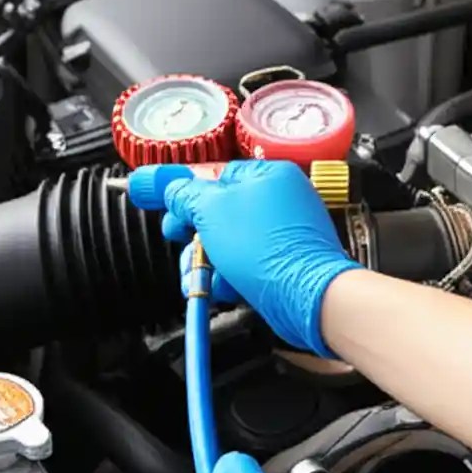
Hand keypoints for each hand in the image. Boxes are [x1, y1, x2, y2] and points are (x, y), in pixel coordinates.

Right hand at [131, 160, 360, 356]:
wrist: (308, 297)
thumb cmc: (267, 249)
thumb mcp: (211, 211)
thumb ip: (186, 195)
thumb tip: (173, 188)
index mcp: (268, 175)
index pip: (215, 175)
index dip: (185, 192)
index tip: (164, 203)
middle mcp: (280, 200)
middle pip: (218, 211)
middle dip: (193, 233)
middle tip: (180, 240)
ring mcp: (284, 233)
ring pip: (228, 242)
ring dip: (206, 262)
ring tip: (198, 276)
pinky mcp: (283, 263)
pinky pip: (245, 264)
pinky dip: (229, 277)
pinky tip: (223, 289)